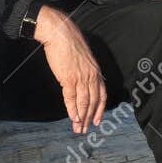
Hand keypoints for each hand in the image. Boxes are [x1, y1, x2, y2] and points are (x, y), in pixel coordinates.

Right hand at [34, 5, 105, 133]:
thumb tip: (82, 80)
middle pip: (93, 102)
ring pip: (83, 102)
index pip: (101, 95)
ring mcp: (81, 77)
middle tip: (85, 130)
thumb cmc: (69, 42)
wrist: (60, 32)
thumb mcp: (83, 57)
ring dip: (81, 117)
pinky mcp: (68, 78)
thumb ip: (85, 70)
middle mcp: (91, 76)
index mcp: (95, 71)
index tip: (97, 121)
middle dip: (89, 118)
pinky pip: (71, 98)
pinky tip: (72, 118)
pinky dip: (72, 109)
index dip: (99, 110)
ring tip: (78, 128)